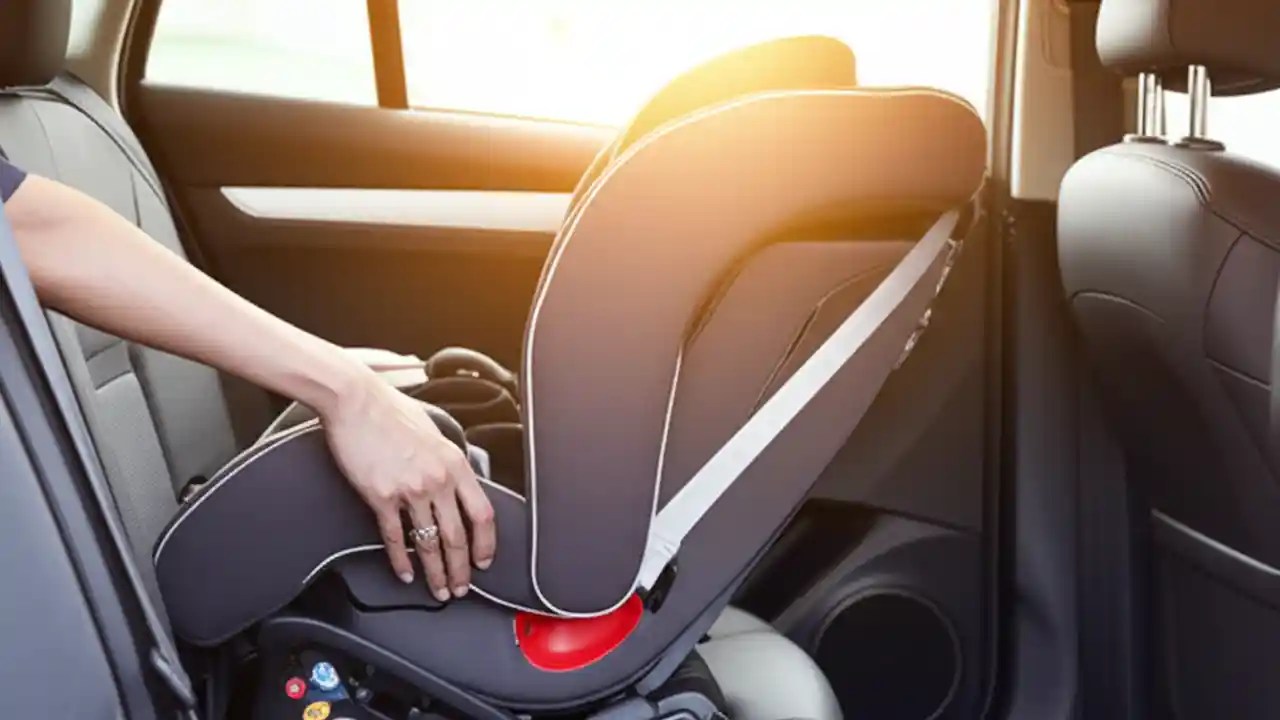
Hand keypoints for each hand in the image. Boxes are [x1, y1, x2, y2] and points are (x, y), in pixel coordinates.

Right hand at [320, 369, 495, 600]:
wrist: (355, 400)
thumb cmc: (391, 411)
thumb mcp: (435, 432)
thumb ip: (447, 461)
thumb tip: (455, 482)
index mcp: (455, 464)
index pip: (482, 514)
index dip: (486, 544)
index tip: (484, 561)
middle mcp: (437, 479)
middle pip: (457, 537)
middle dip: (462, 569)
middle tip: (462, 587)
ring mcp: (410, 490)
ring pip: (429, 543)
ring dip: (436, 573)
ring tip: (439, 590)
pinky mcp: (381, 496)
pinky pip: (395, 537)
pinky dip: (401, 561)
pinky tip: (406, 573)